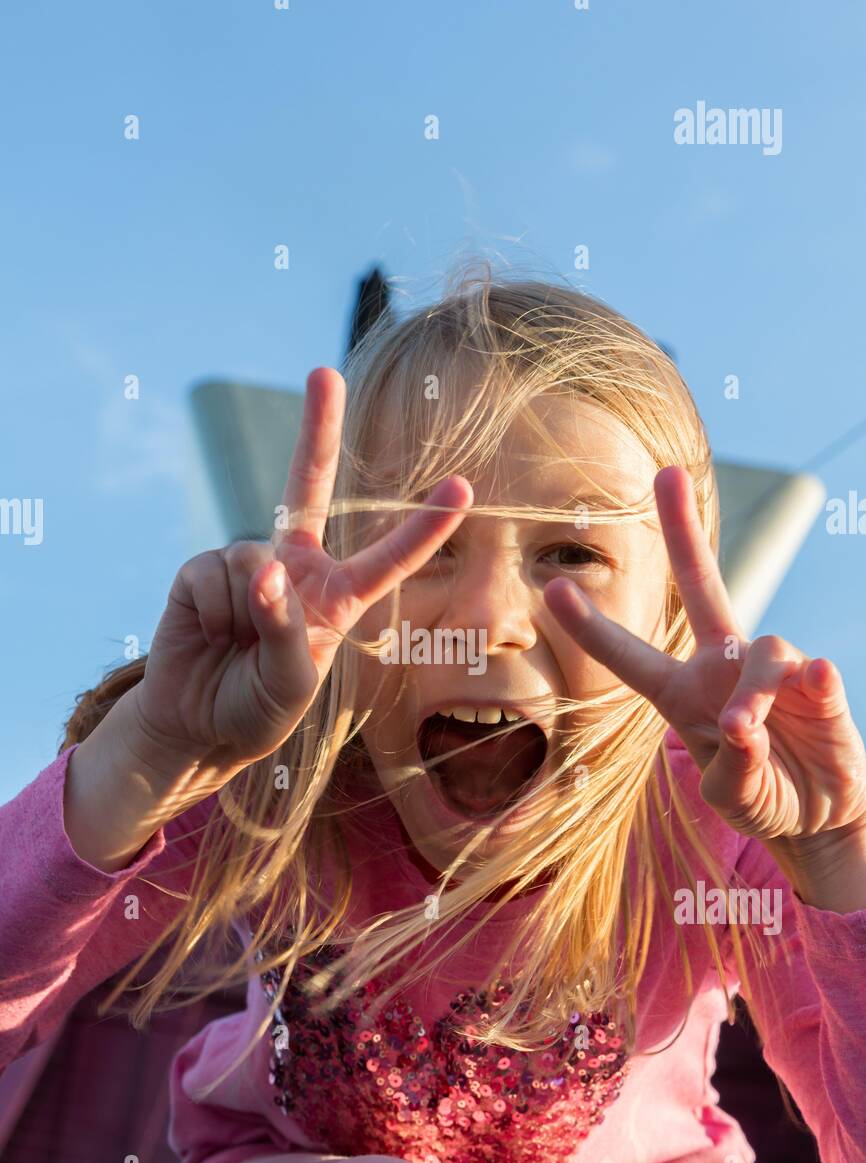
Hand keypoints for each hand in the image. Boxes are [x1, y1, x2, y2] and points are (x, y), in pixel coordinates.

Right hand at [131, 367, 472, 775]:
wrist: (195, 729)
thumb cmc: (255, 712)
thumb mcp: (288, 687)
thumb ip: (286, 632)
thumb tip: (264, 571)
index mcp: (337, 598)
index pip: (388, 558)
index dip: (423, 526)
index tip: (462, 490)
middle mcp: (295, 570)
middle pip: (307, 486)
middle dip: (316, 428)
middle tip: (324, 372)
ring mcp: (248, 564)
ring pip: (251, 561)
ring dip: (241, 613)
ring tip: (234, 649)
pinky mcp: (202, 570)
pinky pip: (212, 574)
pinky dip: (210, 610)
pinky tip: (206, 633)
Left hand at [544, 465, 865, 846]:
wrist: (824, 813)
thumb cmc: (765, 800)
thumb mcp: (736, 796)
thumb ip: (735, 765)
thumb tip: (748, 719)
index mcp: (682, 695)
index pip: (629, 657)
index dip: (592, 626)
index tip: (551, 587)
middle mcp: (722, 667)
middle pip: (703, 585)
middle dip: (683, 531)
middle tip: (665, 474)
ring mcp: (773, 669)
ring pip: (762, 652)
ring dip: (752, 694)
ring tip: (744, 732)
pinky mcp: (819, 680)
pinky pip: (811, 671)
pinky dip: (811, 687)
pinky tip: (814, 693)